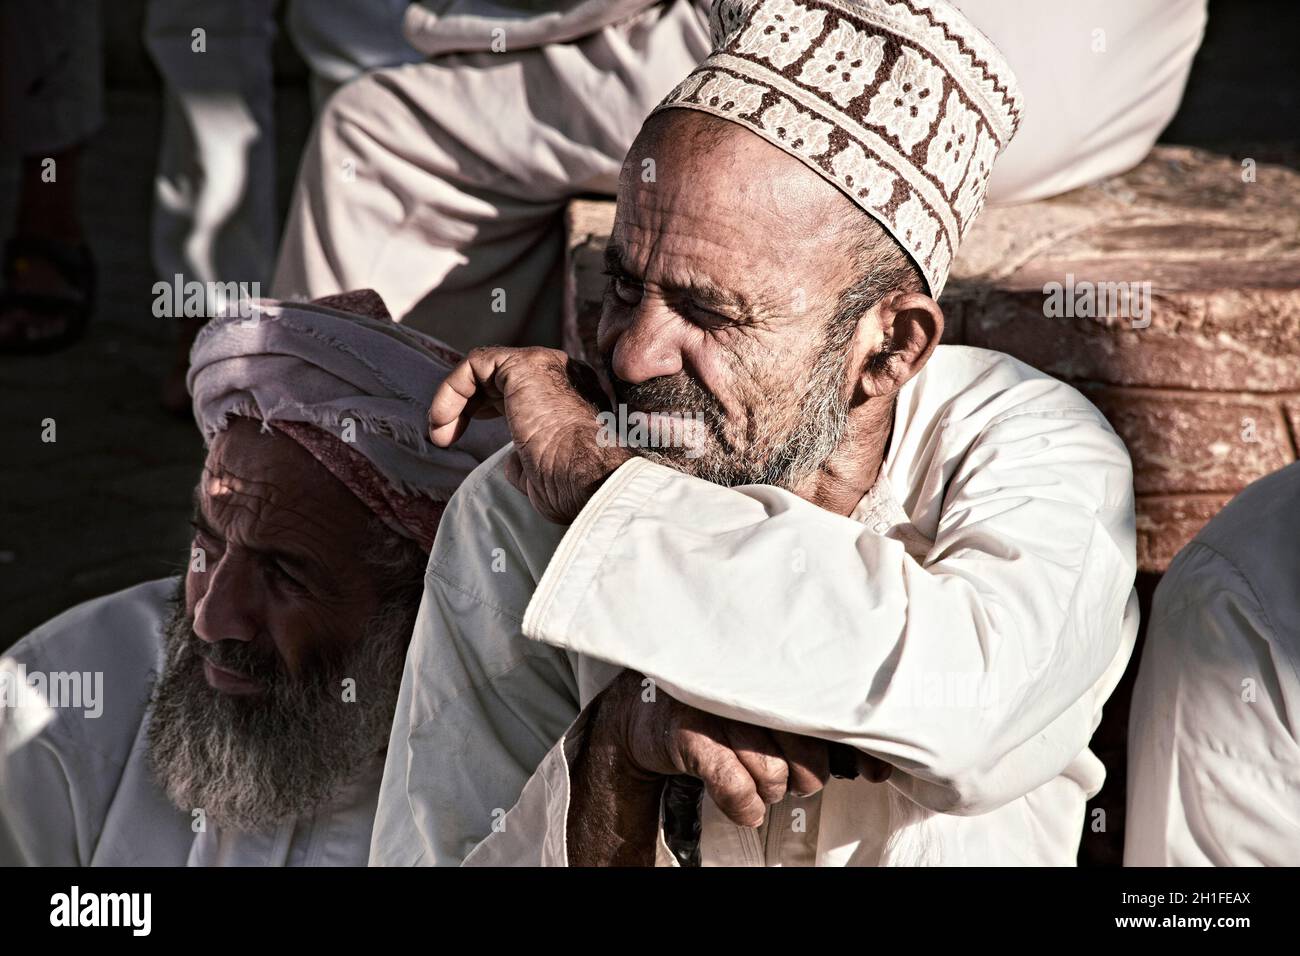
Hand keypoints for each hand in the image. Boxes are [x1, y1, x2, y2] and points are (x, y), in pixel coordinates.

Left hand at [428, 346, 630, 522]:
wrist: (591, 480)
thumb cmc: (575, 486)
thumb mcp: (546, 474)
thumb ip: (527, 458)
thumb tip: (511, 460)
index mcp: (573, 398)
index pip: (521, 392)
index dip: (486, 410)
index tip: (463, 438)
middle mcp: (563, 375)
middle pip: (499, 377)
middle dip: (466, 405)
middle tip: (444, 437)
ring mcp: (546, 365)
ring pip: (485, 368)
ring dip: (454, 399)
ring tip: (439, 432)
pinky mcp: (525, 364)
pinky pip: (475, 364)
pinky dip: (452, 388)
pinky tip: (443, 419)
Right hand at [588, 671, 889, 828]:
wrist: (645, 712)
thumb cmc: (723, 707)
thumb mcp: (773, 708)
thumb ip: (823, 728)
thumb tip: (878, 767)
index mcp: (780, 669)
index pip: (834, 713)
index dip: (859, 749)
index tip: (875, 771)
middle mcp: (751, 683)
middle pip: (809, 755)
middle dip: (804, 775)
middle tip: (784, 767)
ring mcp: (719, 707)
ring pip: (773, 776)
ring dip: (767, 788)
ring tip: (752, 772)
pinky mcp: (689, 734)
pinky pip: (736, 788)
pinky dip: (743, 804)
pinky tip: (742, 799)